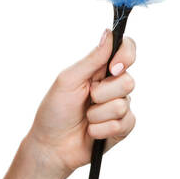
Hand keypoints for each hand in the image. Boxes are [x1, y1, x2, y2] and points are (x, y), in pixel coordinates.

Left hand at [27, 28, 136, 177]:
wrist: (51, 146)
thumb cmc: (54, 111)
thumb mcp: (68, 80)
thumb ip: (92, 58)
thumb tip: (109, 32)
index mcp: (100, 69)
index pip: (126, 49)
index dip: (126, 55)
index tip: (113, 68)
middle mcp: (113, 85)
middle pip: (128, 80)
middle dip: (102, 93)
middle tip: (86, 99)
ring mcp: (119, 107)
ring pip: (123, 104)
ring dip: (98, 114)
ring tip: (85, 118)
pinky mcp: (122, 128)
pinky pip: (124, 124)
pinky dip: (102, 129)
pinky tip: (91, 131)